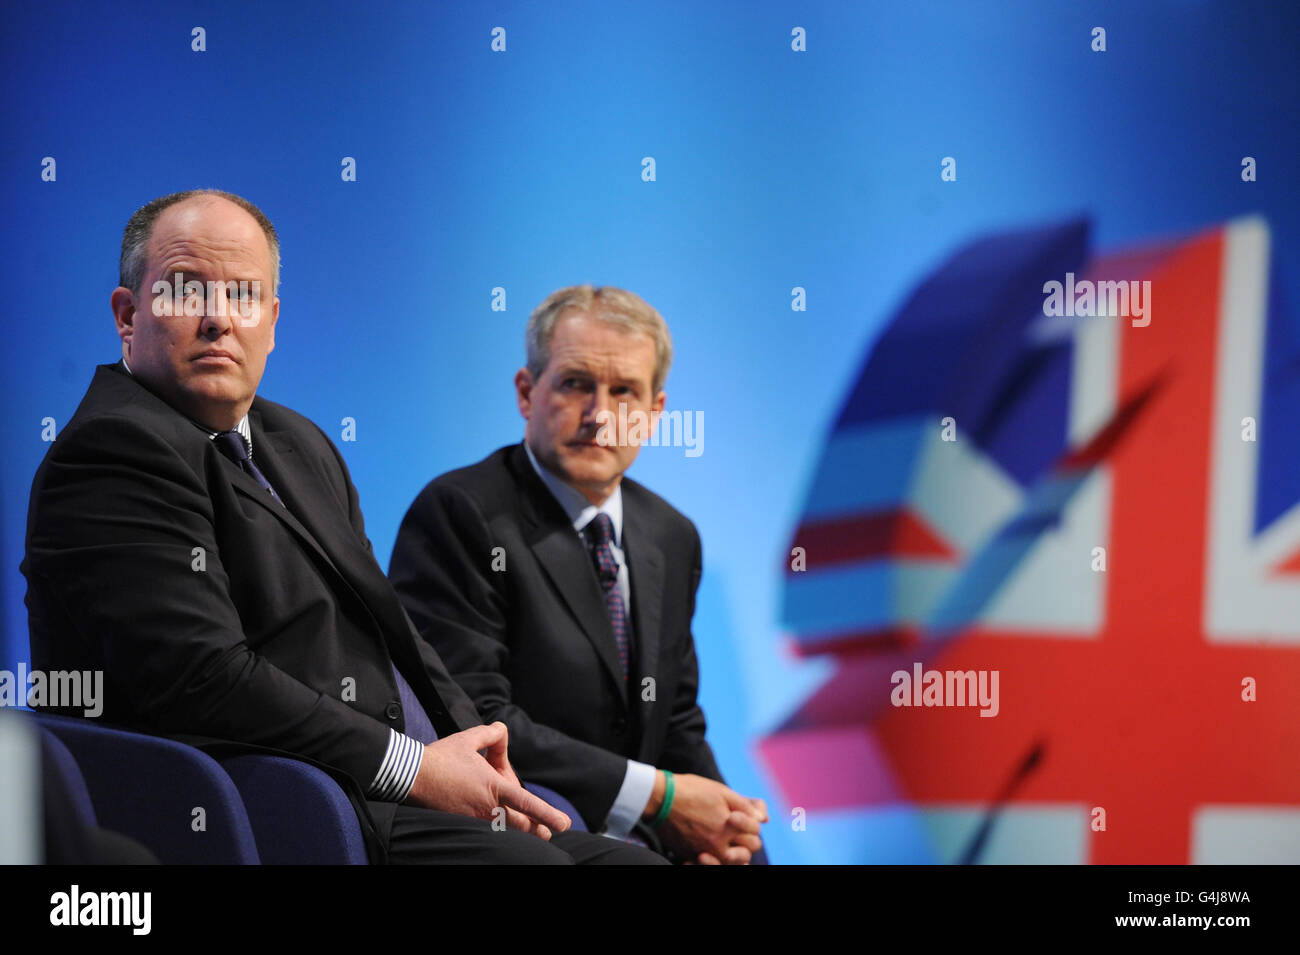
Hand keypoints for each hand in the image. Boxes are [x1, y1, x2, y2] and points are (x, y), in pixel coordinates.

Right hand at [403, 721, 569, 839]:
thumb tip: (503, 731)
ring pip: (505, 830)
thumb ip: (492, 734)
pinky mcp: (463, 824)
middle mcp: (487, 807)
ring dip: (518, 829)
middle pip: (521, 825)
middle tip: (548, 831)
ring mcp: (475, 819)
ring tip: (533, 829)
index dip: (548, 814)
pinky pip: (487, 829)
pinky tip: (499, 823)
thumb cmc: (441, 757)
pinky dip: (497, 828)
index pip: (527, 804)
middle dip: (537, 828)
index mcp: (493, 786)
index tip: (564, 823)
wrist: (413, 776)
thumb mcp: (470, 739)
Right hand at [647, 772, 766, 863]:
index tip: (740, 814)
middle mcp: (718, 843)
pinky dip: (712, 859)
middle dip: (746, 841)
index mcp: (729, 826)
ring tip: (727, 844)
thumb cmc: (691, 790)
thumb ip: (745, 806)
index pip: (755, 833)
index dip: (751, 823)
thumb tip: (764, 819)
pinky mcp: (691, 854)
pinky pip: (708, 864)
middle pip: (746, 852)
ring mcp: (704, 851)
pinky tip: (710, 850)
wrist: (660, 798)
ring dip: (732, 854)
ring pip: (729, 863)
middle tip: (736, 830)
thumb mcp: (721, 791)